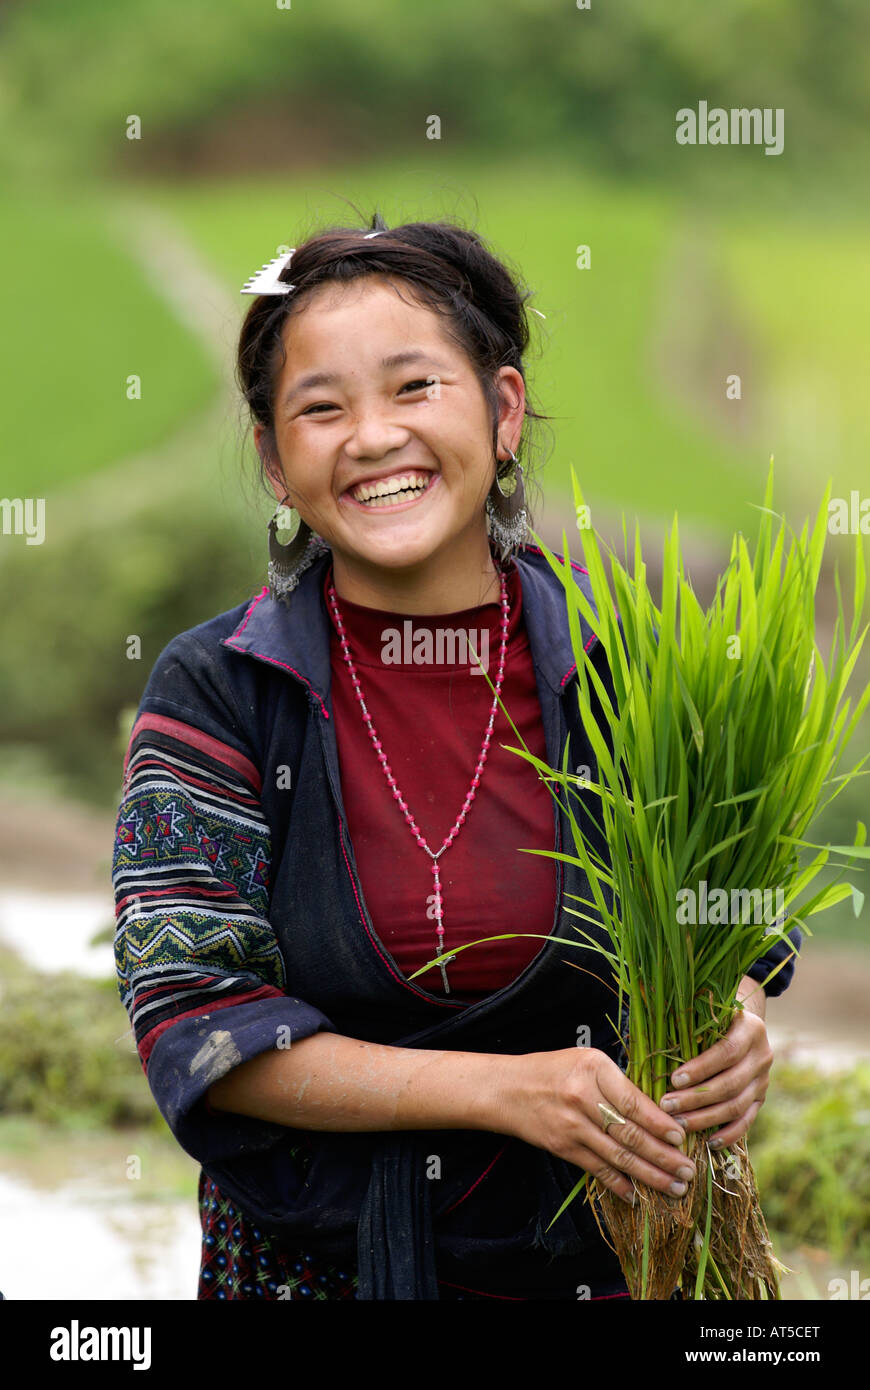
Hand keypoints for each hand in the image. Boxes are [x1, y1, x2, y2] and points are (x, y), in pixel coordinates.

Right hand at [502, 1047, 697, 1206]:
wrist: (506, 1089)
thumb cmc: (552, 1070)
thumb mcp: (586, 1061)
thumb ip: (618, 1083)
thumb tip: (658, 1112)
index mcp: (594, 1069)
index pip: (633, 1102)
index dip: (660, 1123)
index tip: (682, 1137)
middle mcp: (583, 1097)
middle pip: (630, 1134)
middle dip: (664, 1156)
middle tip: (689, 1171)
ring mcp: (571, 1126)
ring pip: (618, 1157)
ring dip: (649, 1175)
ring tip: (674, 1186)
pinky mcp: (562, 1147)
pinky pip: (597, 1169)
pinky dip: (618, 1184)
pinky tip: (637, 1195)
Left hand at [658, 976, 772, 1148]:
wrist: (739, 1027)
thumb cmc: (707, 1018)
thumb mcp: (701, 1010)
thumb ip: (680, 1010)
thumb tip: (644, 999)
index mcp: (750, 1028)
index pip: (727, 1051)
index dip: (701, 1067)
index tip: (673, 1079)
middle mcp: (762, 1054)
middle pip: (731, 1083)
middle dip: (697, 1098)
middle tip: (667, 1106)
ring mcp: (764, 1079)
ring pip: (737, 1105)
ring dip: (706, 1118)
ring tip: (678, 1124)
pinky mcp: (761, 1099)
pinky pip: (747, 1121)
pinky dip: (729, 1134)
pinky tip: (708, 1142)